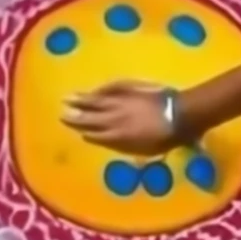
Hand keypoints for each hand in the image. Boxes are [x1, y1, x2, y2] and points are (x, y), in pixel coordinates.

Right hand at [61, 81, 175, 155]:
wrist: (178, 115)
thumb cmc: (165, 138)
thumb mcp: (144, 150)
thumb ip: (123, 145)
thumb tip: (107, 140)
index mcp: (117, 136)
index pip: (95, 134)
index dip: (85, 132)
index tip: (77, 130)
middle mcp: (114, 118)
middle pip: (91, 117)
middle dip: (76, 116)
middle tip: (61, 113)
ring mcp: (120, 102)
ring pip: (96, 101)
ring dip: (81, 100)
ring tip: (67, 97)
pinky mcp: (129, 89)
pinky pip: (110, 89)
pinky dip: (100, 90)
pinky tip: (93, 91)